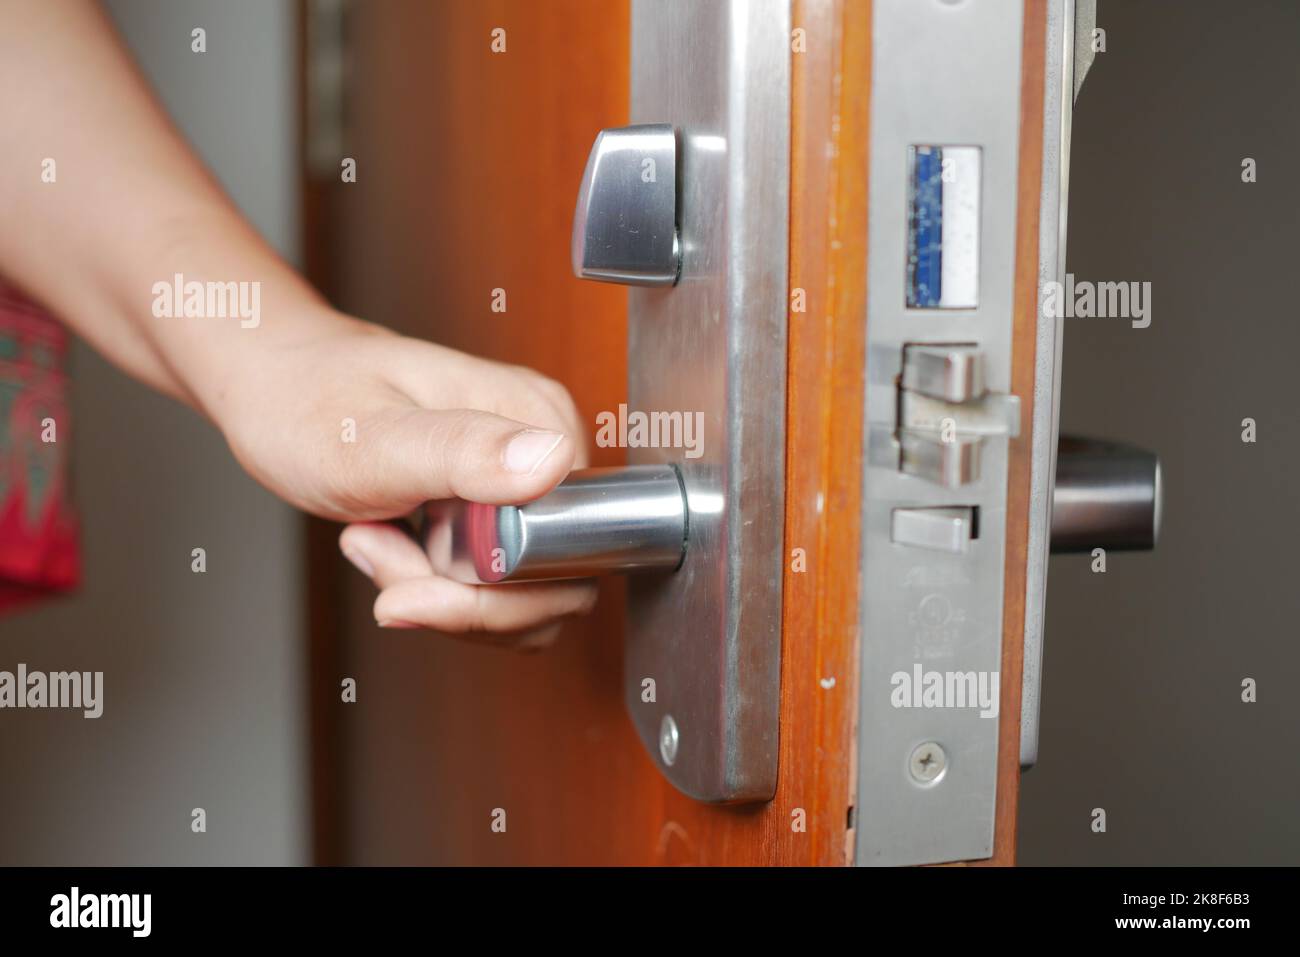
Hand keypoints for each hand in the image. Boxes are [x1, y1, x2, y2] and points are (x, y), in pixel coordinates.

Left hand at [220, 310, 596, 646]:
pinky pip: (494, 584)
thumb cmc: (311, 397)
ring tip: (376, 540)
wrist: (277, 383)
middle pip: (553, 581)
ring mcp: (524, 481)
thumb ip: (463, 450)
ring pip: (521, 593)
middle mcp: (546, 450)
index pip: (572, 547)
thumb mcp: (375, 437)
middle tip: (385, 558)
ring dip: (440, 592)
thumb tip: (551, 462)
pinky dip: (433, 584)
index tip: (419, 578)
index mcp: (541, 420)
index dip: (500, 587)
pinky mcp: (497, 508)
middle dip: (464, 598)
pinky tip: (386, 540)